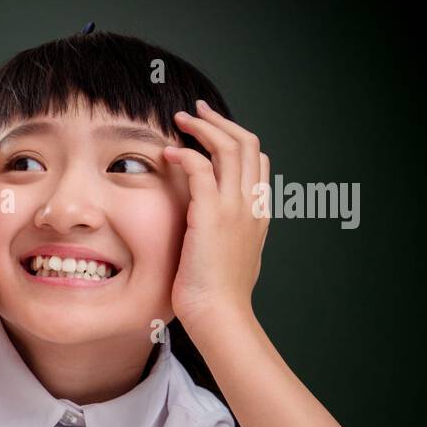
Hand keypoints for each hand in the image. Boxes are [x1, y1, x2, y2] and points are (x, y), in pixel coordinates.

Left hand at [162, 100, 270, 330]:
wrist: (220, 314)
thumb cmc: (219, 295)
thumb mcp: (231, 258)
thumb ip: (229, 237)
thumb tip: (217, 232)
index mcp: (259, 213)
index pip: (258, 161)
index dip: (236, 139)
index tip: (213, 131)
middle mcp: (252, 204)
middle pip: (246, 143)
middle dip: (220, 121)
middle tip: (196, 111)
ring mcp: (235, 207)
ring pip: (228, 147)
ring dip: (202, 127)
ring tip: (180, 121)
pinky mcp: (211, 214)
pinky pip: (201, 167)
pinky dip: (185, 153)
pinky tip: (167, 153)